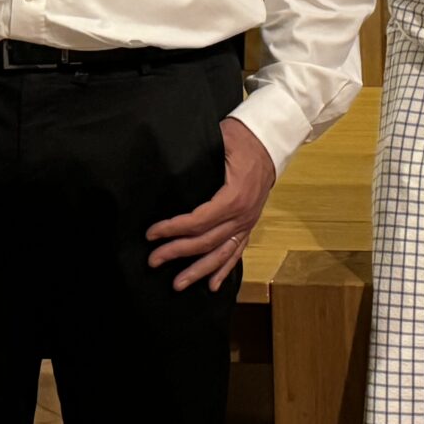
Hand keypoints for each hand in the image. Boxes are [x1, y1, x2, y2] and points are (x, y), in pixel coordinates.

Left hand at [145, 117, 276, 291]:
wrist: (271, 139)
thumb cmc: (242, 138)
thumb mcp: (219, 140)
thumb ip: (198, 157)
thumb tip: (169, 165)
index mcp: (233, 197)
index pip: (198, 221)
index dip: (173, 229)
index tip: (152, 233)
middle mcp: (242, 215)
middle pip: (205, 241)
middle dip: (177, 252)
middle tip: (153, 260)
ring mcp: (248, 222)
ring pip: (221, 254)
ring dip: (199, 271)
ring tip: (178, 284)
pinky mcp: (250, 223)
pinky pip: (237, 252)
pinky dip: (224, 269)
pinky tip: (212, 285)